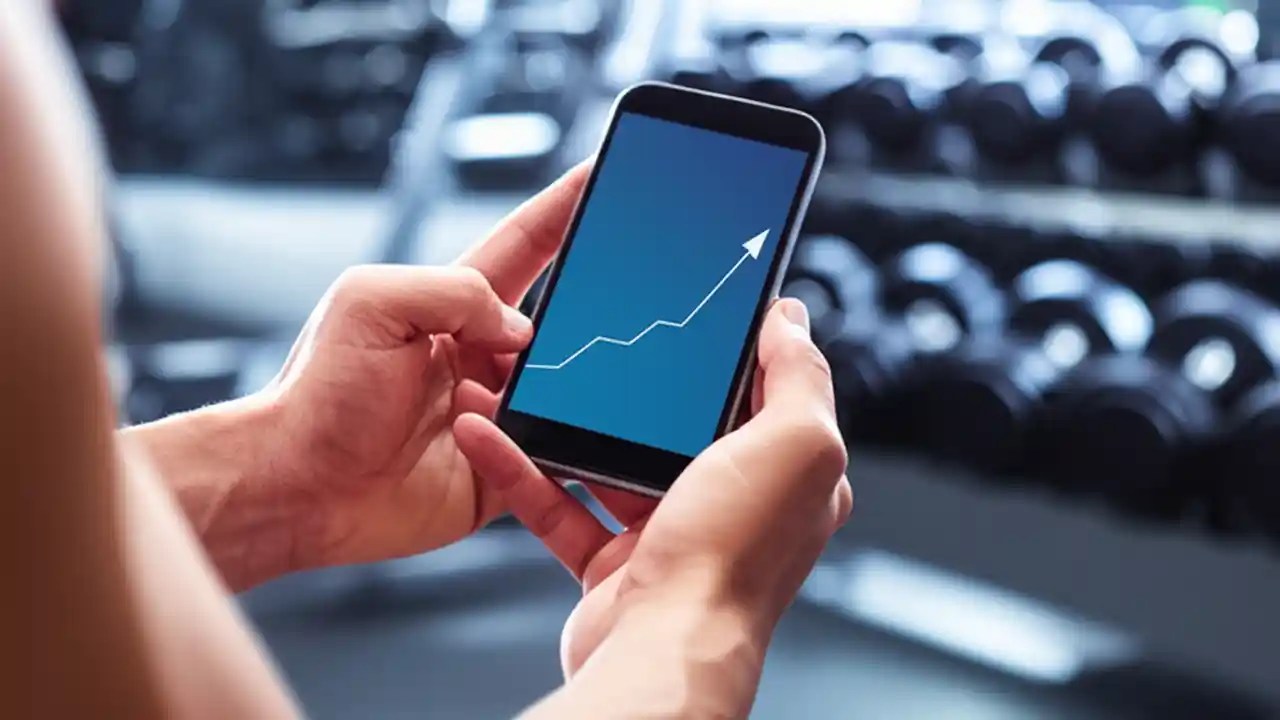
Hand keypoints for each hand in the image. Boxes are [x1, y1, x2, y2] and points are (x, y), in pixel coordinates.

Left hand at [127, 164, 594, 588]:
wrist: (298, 488)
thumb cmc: (318, 393)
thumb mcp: (372, 304)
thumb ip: (454, 293)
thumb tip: (521, 330)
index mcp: (452, 305)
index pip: (528, 245)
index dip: (568, 209)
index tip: (609, 170)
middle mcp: (480, 355)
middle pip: (561, 322)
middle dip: (589, 311)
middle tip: (615, 305)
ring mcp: (496, 412)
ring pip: (564, 393)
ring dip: (551, 393)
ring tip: (477, 401)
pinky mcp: (502, 471)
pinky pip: (550, 457)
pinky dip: (541, 450)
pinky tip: (496, 442)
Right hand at [454, 298, 851, 716]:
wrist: (660, 650)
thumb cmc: (732, 559)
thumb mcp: (794, 445)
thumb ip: (800, 377)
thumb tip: (792, 322)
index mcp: (787, 476)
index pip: (768, 394)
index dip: (737, 351)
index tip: (698, 311)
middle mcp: (732, 506)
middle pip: (682, 424)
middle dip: (637, 385)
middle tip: (602, 340)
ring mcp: (669, 534)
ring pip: (610, 461)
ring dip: (568, 424)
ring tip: (534, 379)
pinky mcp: (612, 563)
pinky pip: (559, 504)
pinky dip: (522, 470)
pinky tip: (492, 434)